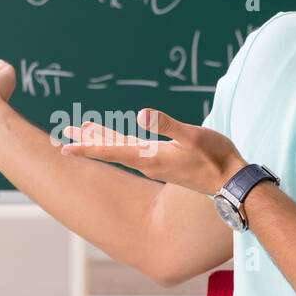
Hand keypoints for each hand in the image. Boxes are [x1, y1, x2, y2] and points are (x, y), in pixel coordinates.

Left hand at [60, 107, 246, 195]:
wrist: (232, 181)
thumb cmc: (216, 157)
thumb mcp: (194, 136)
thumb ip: (168, 125)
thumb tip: (142, 114)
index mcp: (150, 156)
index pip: (111, 151)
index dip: (87, 148)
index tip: (64, 149)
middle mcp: (147, 162)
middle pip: (109, 150)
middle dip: (86, 142)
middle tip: (63, 133)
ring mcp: (154, 164)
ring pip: (119, 150)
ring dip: (100, 140)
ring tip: (81, 130)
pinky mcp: (162, 162)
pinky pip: (132, 151)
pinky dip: (118, 142)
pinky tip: (117, 139)